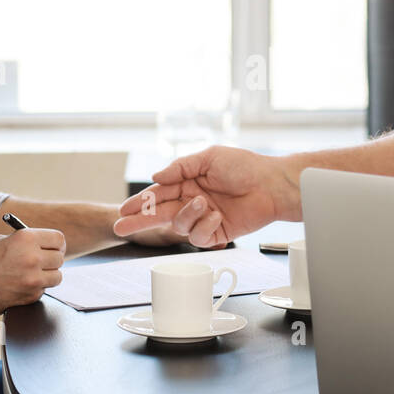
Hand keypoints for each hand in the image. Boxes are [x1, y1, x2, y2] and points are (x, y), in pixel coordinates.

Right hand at [0, 227, 66, 316]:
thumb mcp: (0, 242)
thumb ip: (23, 242)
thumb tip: (43, 246)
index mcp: (26, 238)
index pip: (59, 239)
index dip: (57, 244)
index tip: (54, 247)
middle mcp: (32, 257)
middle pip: (60, 258)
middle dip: (52, 260)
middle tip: (43, 262)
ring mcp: (32, 279)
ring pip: (57, 276)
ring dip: (47, 276)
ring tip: (31, 275)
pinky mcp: (29, 296)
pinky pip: (43, 291)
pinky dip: (36, 289)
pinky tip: (19, 286)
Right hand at [113, 146, 295, 246]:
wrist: (272, 185)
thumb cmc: (245, 166)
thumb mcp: (209, 157)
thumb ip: (180, 167)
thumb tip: (155, 178)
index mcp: (188, 182)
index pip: (158, 194)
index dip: (140, 203)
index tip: (123, 210)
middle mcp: (192, 201)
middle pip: (159, 214)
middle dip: (140, 220)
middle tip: (121, 227)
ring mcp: (203, 218)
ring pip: (179, 226)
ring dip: (188, 215)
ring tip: (205, 203)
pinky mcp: (216, 233)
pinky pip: (199, 237)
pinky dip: (206, 225)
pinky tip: (218, 215)